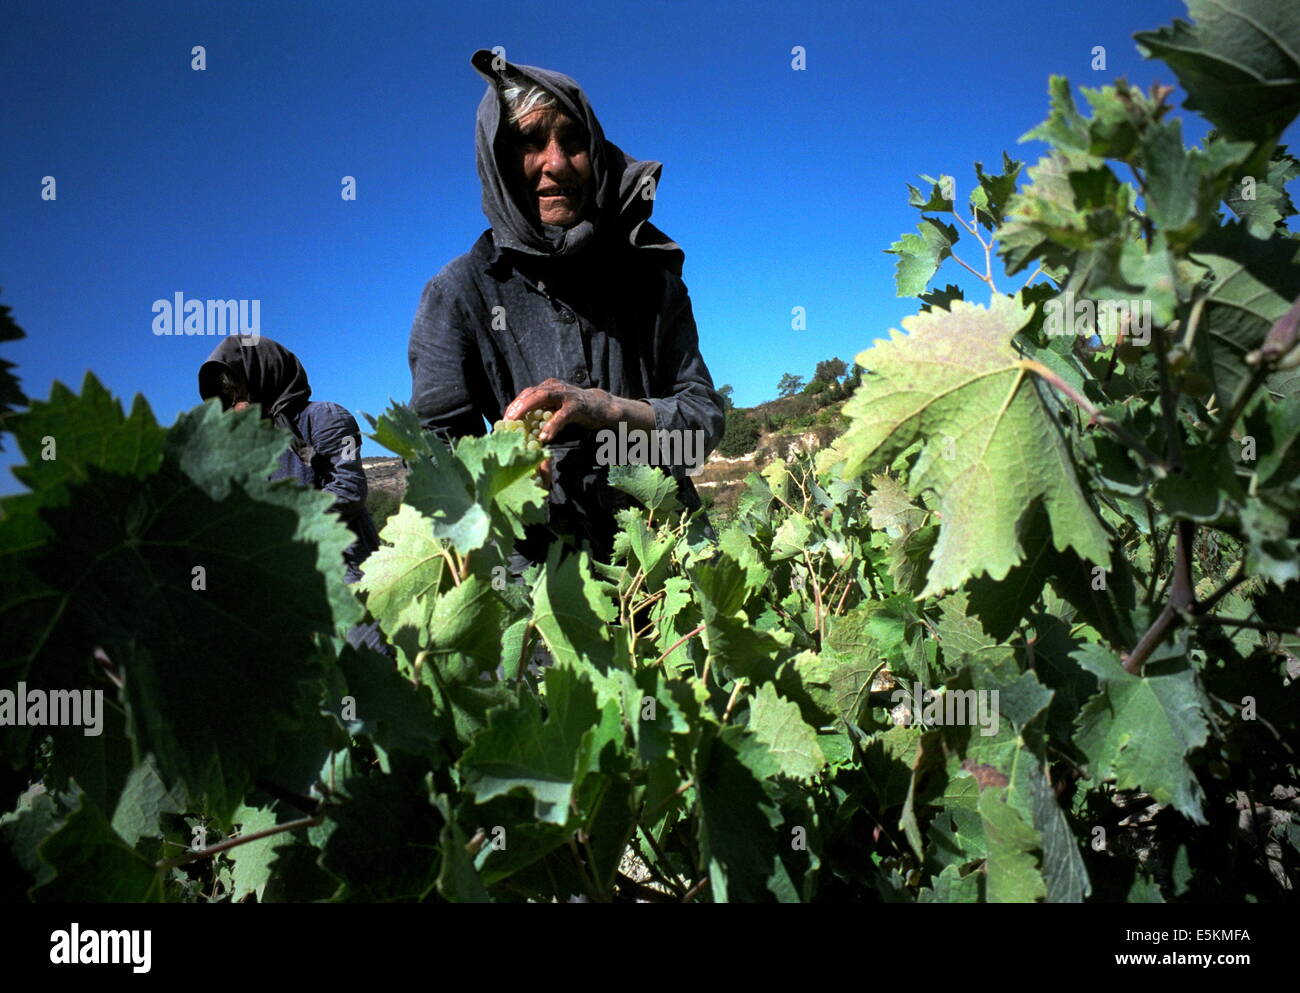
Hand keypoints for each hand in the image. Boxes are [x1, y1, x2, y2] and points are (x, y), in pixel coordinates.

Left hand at [504, 378, 651, 443]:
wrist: (602, 408)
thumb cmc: (576, 410)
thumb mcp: (555, 408)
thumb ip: (541, 412)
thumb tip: (522, 425)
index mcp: (549, 387)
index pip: (527, 393)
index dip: (514, 404)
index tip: (504, 418)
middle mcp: (555, 387)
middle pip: (531, 393)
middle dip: (517, 406)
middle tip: (507, 420)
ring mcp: (566, 394)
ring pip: (543, 398)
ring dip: (528, 411)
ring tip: (517, 424)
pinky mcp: (577, 406)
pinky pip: (561, 416)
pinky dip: (551, 426)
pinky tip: (544, 437)